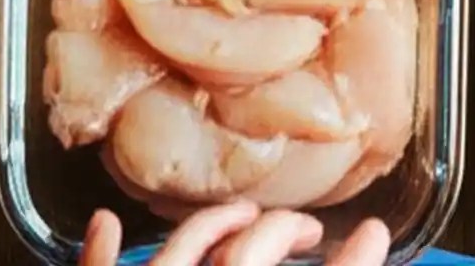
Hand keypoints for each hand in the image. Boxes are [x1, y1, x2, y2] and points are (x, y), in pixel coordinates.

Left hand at [79, 201, 389, 265]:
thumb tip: (370, 242)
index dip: (358, 258)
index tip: (375, 234)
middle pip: (255, 247)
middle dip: (287, 230)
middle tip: (307, 234)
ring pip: (188, 246)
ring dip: (216, 224)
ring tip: (241, 216)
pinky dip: (99, 252)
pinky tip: (104, 224)